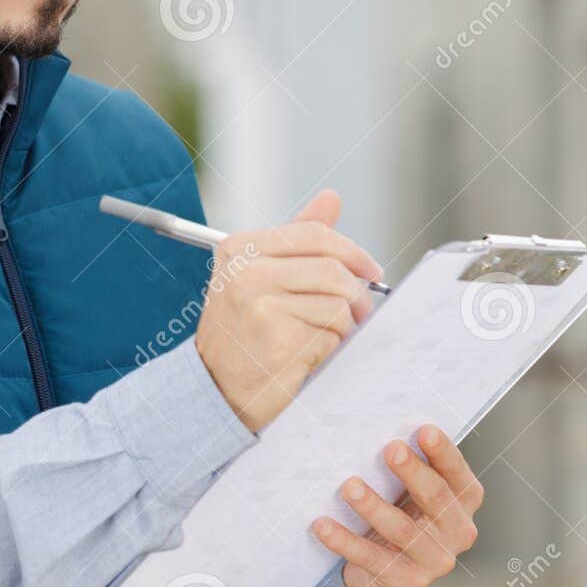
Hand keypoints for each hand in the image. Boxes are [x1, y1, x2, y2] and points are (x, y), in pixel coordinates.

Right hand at [193, 190, 383, 432]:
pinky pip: (332, 334)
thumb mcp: (258, 275)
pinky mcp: (280, 339)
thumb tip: (331, 199)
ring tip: (321, 336)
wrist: (215, 388)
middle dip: (356, 293)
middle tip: (359, 311)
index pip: (314, 235)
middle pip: (333, 268)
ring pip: (338, 303)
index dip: (353, 253)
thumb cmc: (242, 331)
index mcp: (240, 248)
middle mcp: (246, 272)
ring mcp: (261, 305)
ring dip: (342, 325)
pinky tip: (307, 355)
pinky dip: (330, 348)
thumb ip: (296, 238)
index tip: (371, 272)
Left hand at [311, 424, 483, 586]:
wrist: (386, 575)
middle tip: (390, 449)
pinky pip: (370, 558)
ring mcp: (433, 561)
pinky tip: (322, 524)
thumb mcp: (413, 494)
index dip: (444, 453)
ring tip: (349, 486)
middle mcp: (457, 533)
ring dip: (373, 506)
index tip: (424, 430)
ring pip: (402, 530)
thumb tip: (380, 430)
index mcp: (463, 504)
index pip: (458, 476)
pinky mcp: (406, 582)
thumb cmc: (402, 517)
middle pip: (436, 499)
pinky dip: (344, 541)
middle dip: (412, 472)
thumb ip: (411, 470)